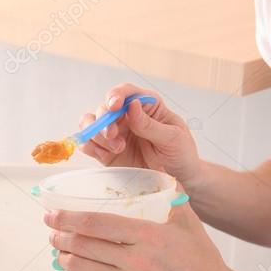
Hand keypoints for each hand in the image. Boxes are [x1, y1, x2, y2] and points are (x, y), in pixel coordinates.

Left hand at [46, 203, 253, 270]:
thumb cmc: (202, 263)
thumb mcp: (188, 221)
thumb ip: (169, 196)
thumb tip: (156, 175)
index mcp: (146, 235)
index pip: (95, 223)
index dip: (68, 218)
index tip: (54, 214)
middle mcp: (134, 261)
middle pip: (82, 245)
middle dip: (59, 236)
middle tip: (52, 230)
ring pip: (83, 268)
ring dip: (65, 257)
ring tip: (61, 249)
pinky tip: (84, 268)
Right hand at [80, 83, 201, 183]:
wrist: (179, 178)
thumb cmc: (181, 152)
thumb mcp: (172, 137)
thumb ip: (150, 125)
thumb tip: (131, 106)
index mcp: (147, 105)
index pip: (126, 92)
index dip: (116, 95)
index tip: (114, 106)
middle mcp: (127, 116)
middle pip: (104, 108)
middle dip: (104, 120)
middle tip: (113, 135)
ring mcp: (116, 133)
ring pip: (91, 124)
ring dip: (97, 135)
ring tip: (117, 149)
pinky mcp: (107, 151)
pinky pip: (89, 144)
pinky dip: (91, 148)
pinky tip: (105, 155)